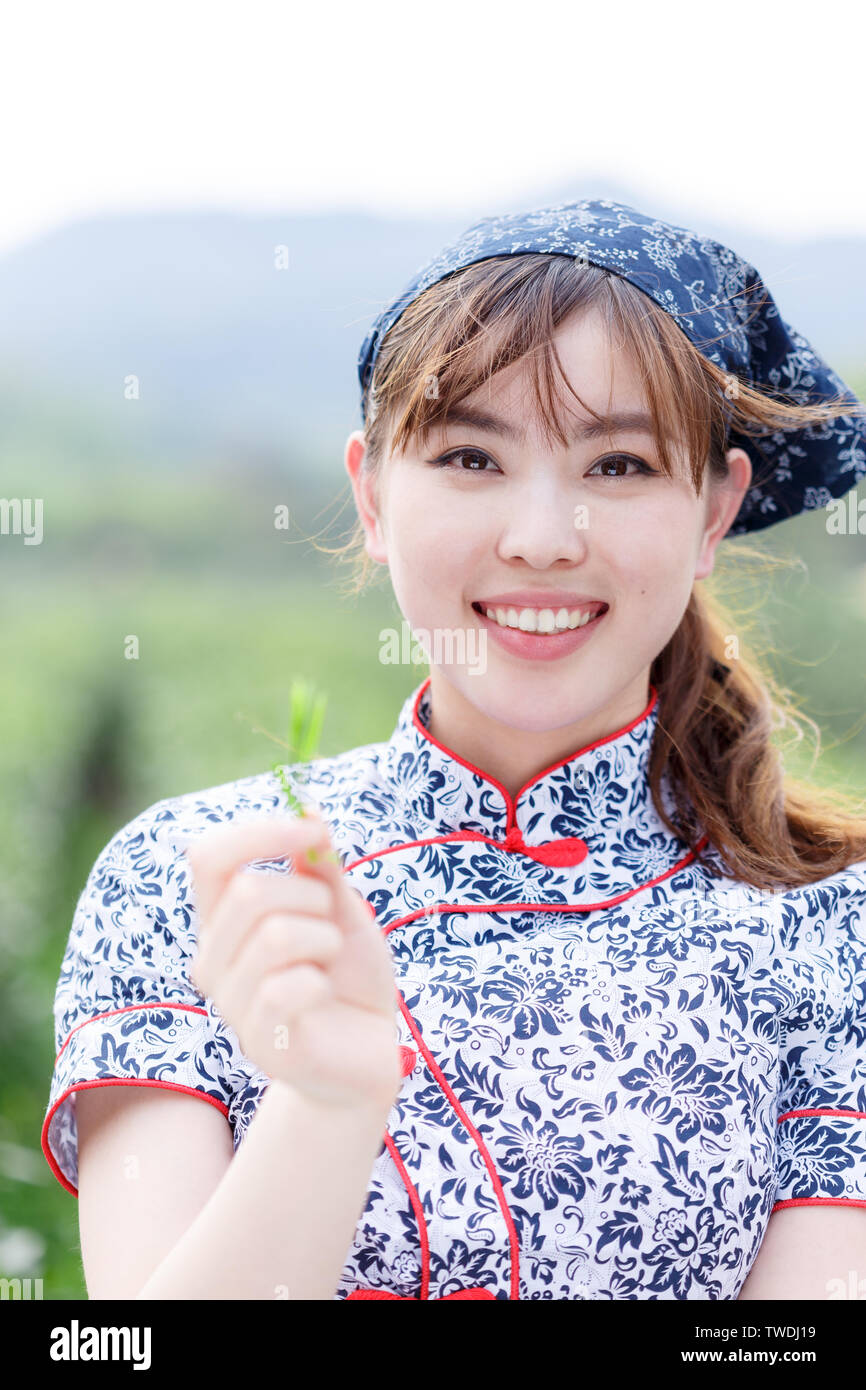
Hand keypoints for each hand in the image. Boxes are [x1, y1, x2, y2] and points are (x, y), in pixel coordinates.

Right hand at [186, 813, 401, 1110]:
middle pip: (249, 892)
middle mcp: (212, 959)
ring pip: (275, 936)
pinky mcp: (258, 1041)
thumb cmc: (349, 974)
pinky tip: (324, 999)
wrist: (370, 1048)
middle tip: (332, 925)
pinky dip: (323, 983)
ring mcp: (230, 1003)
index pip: (209, 857)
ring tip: (330, 963)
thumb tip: (308, 808)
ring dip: (325, 940)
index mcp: (223, 919)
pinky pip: (287, 987)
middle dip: (311, 895)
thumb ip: (320, 868)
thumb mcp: (340, 910)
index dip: (260, 833)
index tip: (314, 831)